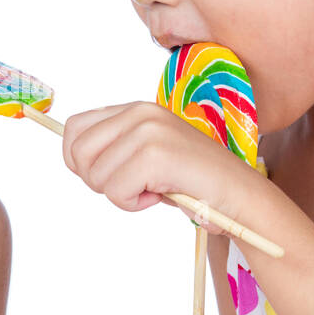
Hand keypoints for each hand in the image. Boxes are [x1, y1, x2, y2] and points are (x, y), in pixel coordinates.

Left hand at [61, 102, 251, 228]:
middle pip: (77, 151)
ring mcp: (148, 131)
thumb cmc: (191, 182)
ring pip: (95, 175)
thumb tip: (74, 159)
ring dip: (119, 195)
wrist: (239, 194)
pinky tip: (161, 196)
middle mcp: (140, 113)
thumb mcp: (147, 156)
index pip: (75, 128)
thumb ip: (115, 150)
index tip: (106, 176)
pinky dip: (133, 204)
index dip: (79, 160)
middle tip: (130, 188)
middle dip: (96, 180)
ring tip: (151, 190)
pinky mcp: (156, 155)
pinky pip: (116, 192)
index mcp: (135, 109)